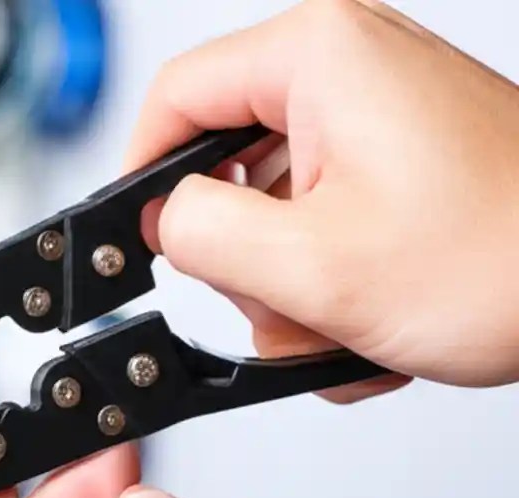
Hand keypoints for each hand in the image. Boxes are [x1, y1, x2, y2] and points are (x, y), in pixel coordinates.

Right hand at [129, 0, 518, 396]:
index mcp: (320, 55)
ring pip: (273, 200)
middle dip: (242, 253)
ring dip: (290, 279)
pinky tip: (369, 316)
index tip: (137, 237)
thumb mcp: (313, 267)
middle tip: (281, 301)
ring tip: (344, 322)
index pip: (174, 97)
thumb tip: (161, 221)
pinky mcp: (403, 155)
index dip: (140, 175)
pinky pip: (323, 213)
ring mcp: (381, 111)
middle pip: (223, 158)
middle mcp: (351, 66)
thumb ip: (201, 236)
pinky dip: (331, 273)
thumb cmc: (509, 262)